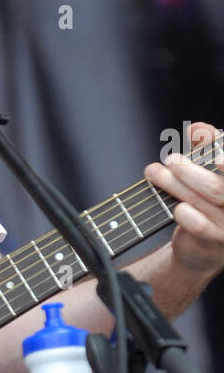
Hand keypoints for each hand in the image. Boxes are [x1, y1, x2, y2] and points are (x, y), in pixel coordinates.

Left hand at [144, 122, 223, 278]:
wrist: (202, 242)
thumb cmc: (208, 197)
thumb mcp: (208, 167)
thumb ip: (207, 144)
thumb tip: (197, 129)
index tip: (217, 159)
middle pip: (217, 185)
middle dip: (190, 170)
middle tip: (170, 160)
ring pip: (205, 199)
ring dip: (175, 184)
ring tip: (154, 172)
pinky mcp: (215, 241)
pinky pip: (200, 226)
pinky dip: (185, 214)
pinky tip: (176, 207)